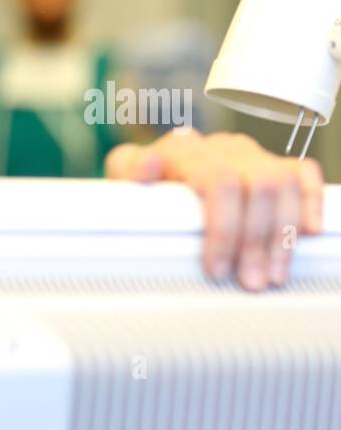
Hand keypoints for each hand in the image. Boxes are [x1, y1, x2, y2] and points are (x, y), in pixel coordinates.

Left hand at [105, 129, 324, 290]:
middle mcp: (221, 148)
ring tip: (272, 276)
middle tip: (249, 282)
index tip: (216, 268)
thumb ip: (127, 173)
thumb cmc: (134, 188)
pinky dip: (310, 203)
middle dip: (255, 241)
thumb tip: (146, 167)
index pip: (219, 182)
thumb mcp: (120, 181)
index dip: (224, 228)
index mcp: (184, 149)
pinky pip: (302, 175)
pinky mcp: (270, 164)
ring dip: (282, 235)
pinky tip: (309, 233)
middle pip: (257, 187)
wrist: (146, 177)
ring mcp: (248, 155)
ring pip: (283, 186)